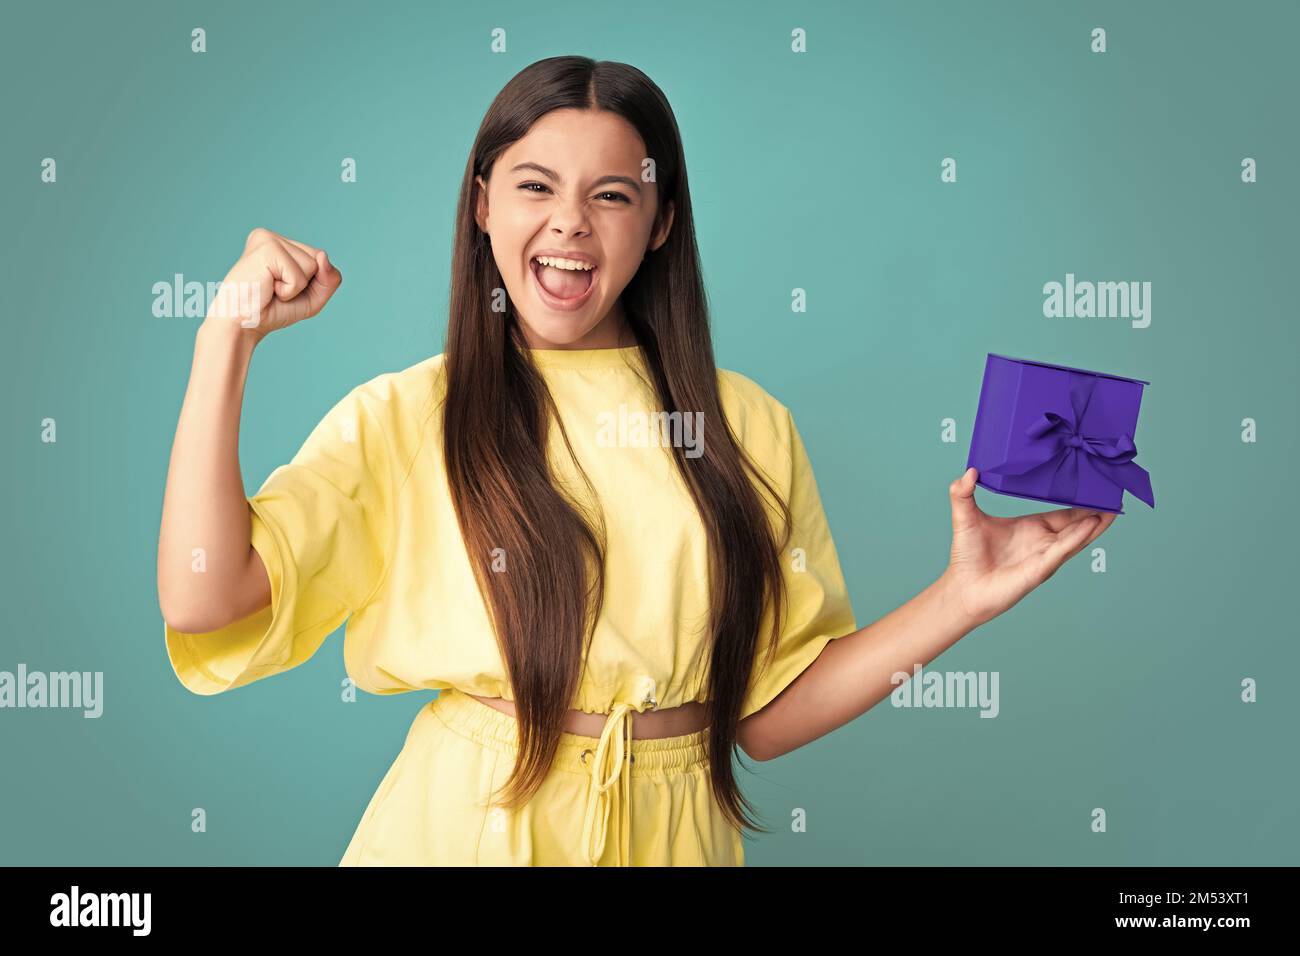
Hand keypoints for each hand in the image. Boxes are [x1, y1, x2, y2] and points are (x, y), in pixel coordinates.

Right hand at [201, 227, 342, 340]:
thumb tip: (323, 255)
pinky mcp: (267, 248)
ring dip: (296, 287)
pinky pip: (300, 275)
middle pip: (319, 258)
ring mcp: (268, 239)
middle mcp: (272, 236)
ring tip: (270, 288)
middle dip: (305, 284)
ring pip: (313, 265)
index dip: (310, 283)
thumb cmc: (272, 310)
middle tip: (275, 290)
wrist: (242, 324)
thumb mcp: (312, 297)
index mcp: (279, 243)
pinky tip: (267, 287)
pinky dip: (289, 290)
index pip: (319, 258)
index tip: (282, 289)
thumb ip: (329, 278)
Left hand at [943, 467, 1116, 627]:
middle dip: (1096, 510)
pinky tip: (1092, 523)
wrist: (962, 588)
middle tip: (1114, 492)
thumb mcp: (965, 516)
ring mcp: (1044, 555)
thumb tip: (969, 471)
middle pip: (1077, 523)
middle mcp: (1043, 541)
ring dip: (1095, 522)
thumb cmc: (966, 556)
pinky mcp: (1040, 568)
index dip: (1080, 500)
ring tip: (1113, 507)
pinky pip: (1062, 549)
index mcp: (1031, 527)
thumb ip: (962, 492)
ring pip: (1076, 536)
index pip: (1063, 512)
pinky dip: (1078, 536)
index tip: (1095, 484)